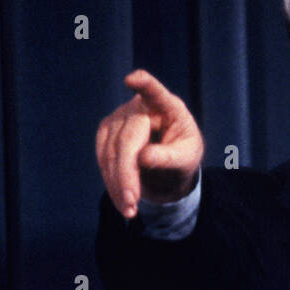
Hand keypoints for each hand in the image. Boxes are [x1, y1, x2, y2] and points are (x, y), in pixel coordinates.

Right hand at [95, 69, 204, 218]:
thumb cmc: (183, 155)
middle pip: (127, 139)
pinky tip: (121, 200)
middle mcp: (140, 107)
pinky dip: (111, 182)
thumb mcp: (186, 159)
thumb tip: (143, 159)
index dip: (144, 85)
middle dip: (126, 174)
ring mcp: (120, 117)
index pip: (155, 92)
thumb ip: (169, 157)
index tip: (133, 79)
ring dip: (117, 183)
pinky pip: (103, 159)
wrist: (170, 164)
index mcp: (168, 107)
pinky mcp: (106, 132)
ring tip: (129, 210)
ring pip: (110, 151)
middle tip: (132, 203)